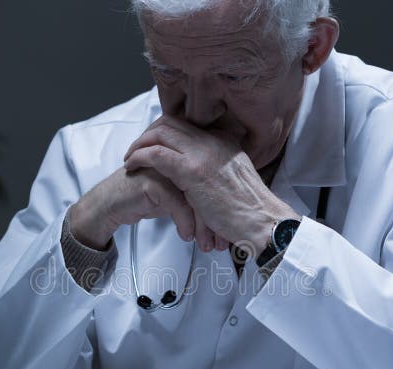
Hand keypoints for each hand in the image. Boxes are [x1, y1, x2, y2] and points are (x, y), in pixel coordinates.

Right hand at [70, 165, 221, 250]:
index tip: (225, 233)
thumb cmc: (144, 198)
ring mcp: (165, 166)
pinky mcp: (152, 179)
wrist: (110, 203)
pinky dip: (185, 223)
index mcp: (187, 156)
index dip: (222, 209)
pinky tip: (186, 236)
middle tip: (220, 243)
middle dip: (216, 220)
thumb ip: (198, 193)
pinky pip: (178, 203)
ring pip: (196, 196)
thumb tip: (222, 212)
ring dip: (202, 226)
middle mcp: (178, 158)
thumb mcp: (177, 194)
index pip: (214, 181)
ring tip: (205, 244)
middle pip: (208, 188)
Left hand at [123, 115, 297, 253]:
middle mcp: (213, 140)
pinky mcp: (192, 171)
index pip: (187, 123)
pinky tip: (132, 166)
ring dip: (139, 144)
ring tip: (130, 159)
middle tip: (136, 149)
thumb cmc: (250, 211)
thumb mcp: (235, 179)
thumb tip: (202, 174)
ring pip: (160, 133)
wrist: (262, 222)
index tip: (152, 143)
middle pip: (170, 122)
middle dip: (147, 134)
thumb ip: (219, 168)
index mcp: (224, 140)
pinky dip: (139, 157)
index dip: (164, 130)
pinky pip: (156, 153)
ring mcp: (202, 153)